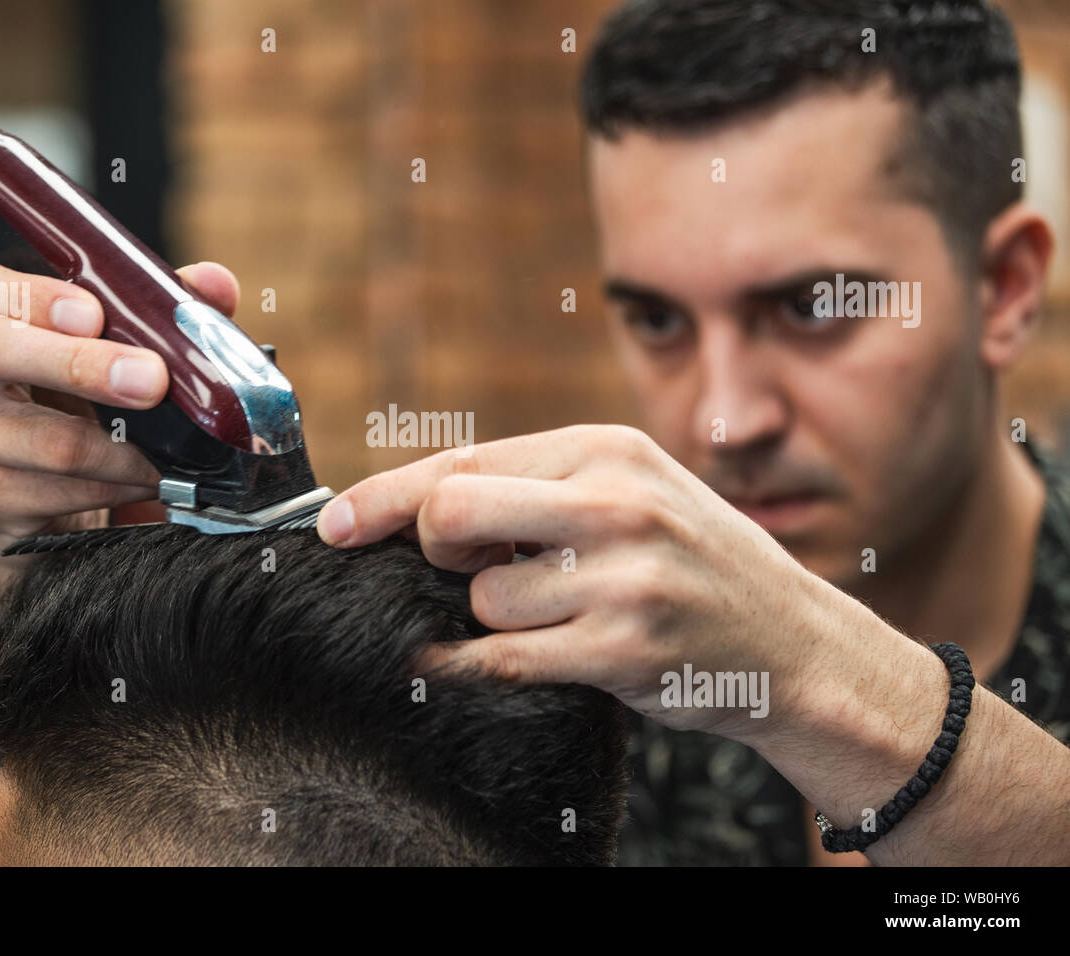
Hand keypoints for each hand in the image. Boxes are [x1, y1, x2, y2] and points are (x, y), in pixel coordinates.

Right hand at [0, 259, 240, 570]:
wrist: (45, 503)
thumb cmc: (77, 405)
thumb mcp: (111, 350)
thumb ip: (157, 310)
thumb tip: (216, 283)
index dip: (30, 294)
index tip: (93, 312)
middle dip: (81, 364)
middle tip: (151, 381)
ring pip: (50, 442)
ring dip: (126, 448)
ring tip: (174, 450)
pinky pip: (66, 493)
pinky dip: (122, 487)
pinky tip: (150, 480)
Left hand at [316, 424, 876, 741]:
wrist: (795, 642)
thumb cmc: (694, 564)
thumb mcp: (630, 494)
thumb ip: (536, 489)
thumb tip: (417, 508)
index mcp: (607, 449)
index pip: (466, 460)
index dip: (385, 496)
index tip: (335, 526)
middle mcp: (614, 502)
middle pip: (453, 512)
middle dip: (435, 548)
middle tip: (464, 567)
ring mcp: (622, 577)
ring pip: (483, 596)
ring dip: (492, 616)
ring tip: (550, 615)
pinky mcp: (624, 647)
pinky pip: (502, 657)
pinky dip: (468, 664)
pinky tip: (469, 659)